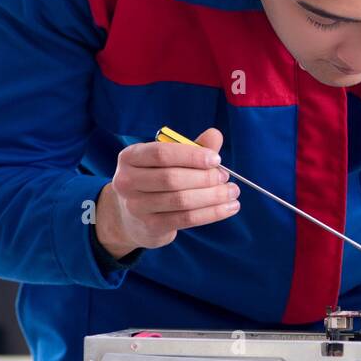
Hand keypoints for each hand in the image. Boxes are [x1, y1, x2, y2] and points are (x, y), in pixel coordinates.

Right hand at [94, 128, 238, 258]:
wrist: (134, 217)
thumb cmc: (158, 180)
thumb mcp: (170, 161)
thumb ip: (192, 147)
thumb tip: (215, 135)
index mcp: (131, 157)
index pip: (161, 154)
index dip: (191, 156)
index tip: (216, 159)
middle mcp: (127, 181)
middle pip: (172, 178)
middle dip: (205, 177)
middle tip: (226, 177)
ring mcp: (136, 206)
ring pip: (181, 200)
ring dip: (213, 196)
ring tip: (232, 192)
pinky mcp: (150, 226)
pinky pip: (186, 219)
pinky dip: (212, 213)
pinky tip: (229, 208)